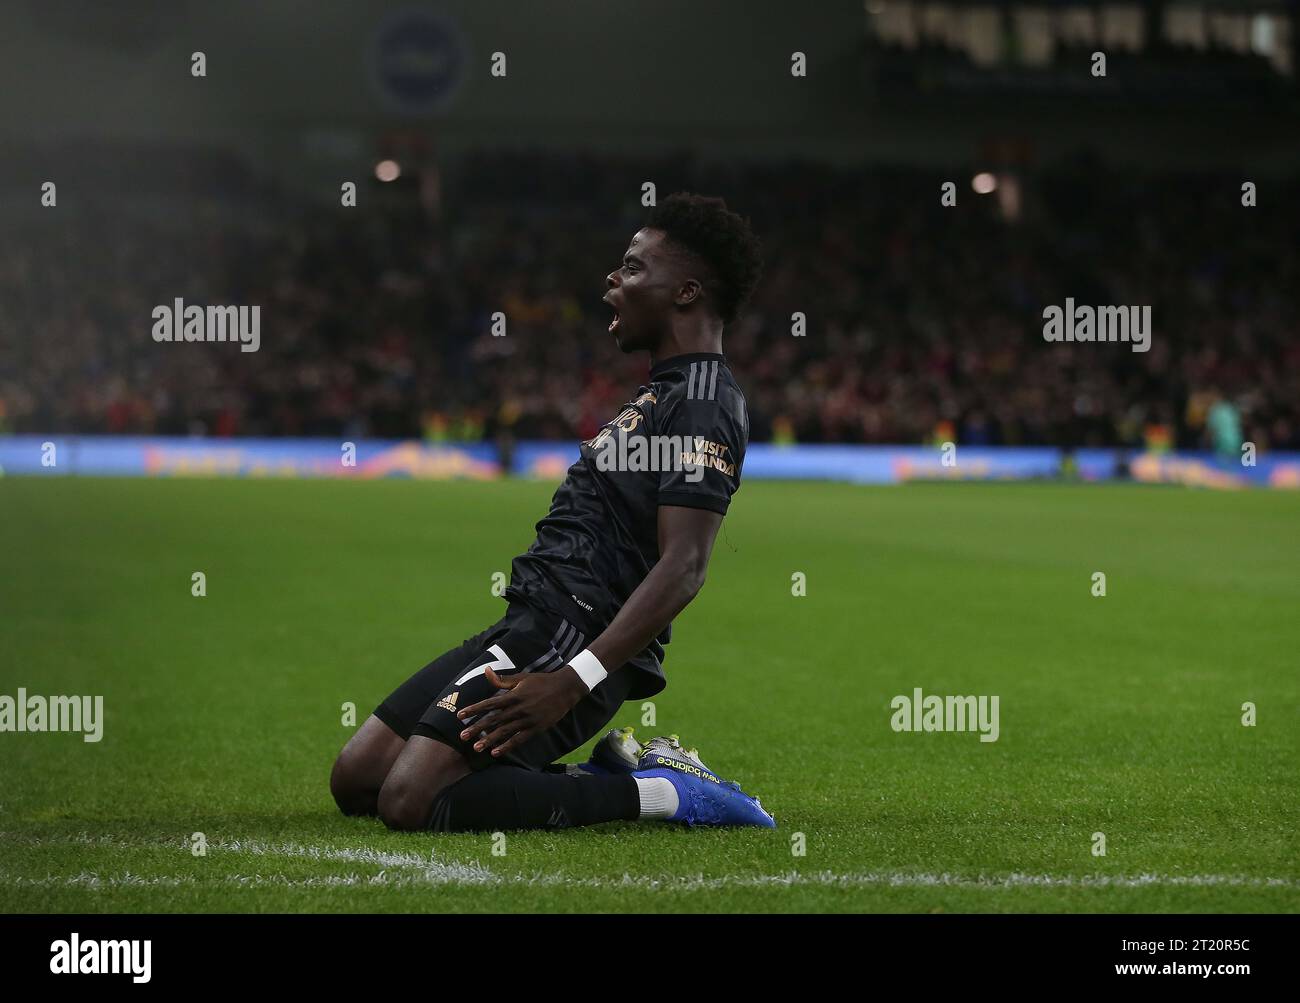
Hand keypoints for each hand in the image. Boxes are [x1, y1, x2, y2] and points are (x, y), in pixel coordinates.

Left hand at [457, 665, 587, 757]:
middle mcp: (519, 708)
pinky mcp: (536, 728)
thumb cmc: (541, 681)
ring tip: (476, 748)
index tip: (460, 715)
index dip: (474, 709)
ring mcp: (528, 720)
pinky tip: (496, 753)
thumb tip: (486, 671)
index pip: (489, 704)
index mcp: (514, 695)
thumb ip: (502, 680)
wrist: (565, 689)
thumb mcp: (521, 678)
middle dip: (477, 729)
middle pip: (493, 720)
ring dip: (489, 740)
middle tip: (462, 737)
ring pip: (504, 732)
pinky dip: (507, 746)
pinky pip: (519, 740)